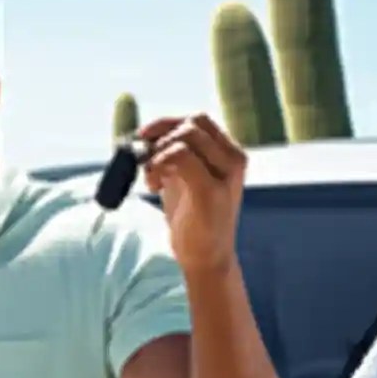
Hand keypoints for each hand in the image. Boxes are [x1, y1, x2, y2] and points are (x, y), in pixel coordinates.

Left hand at [137, 114, 246, 274]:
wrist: (206, 258)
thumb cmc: (192, 219)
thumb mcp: (183, 179)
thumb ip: (173, 156)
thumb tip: (143, 137)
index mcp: (229, 154)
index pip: (198, 120)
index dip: (166, 124)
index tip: (142, 140)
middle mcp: (233, 159)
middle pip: (192, 123)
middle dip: (160, 138)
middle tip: (146, 164)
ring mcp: (226, 174)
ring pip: (186, 135)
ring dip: (158, 153)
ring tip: (152, 180)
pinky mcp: (211, 190)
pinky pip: (180, 157)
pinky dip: (158, 164)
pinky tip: (155, 186)